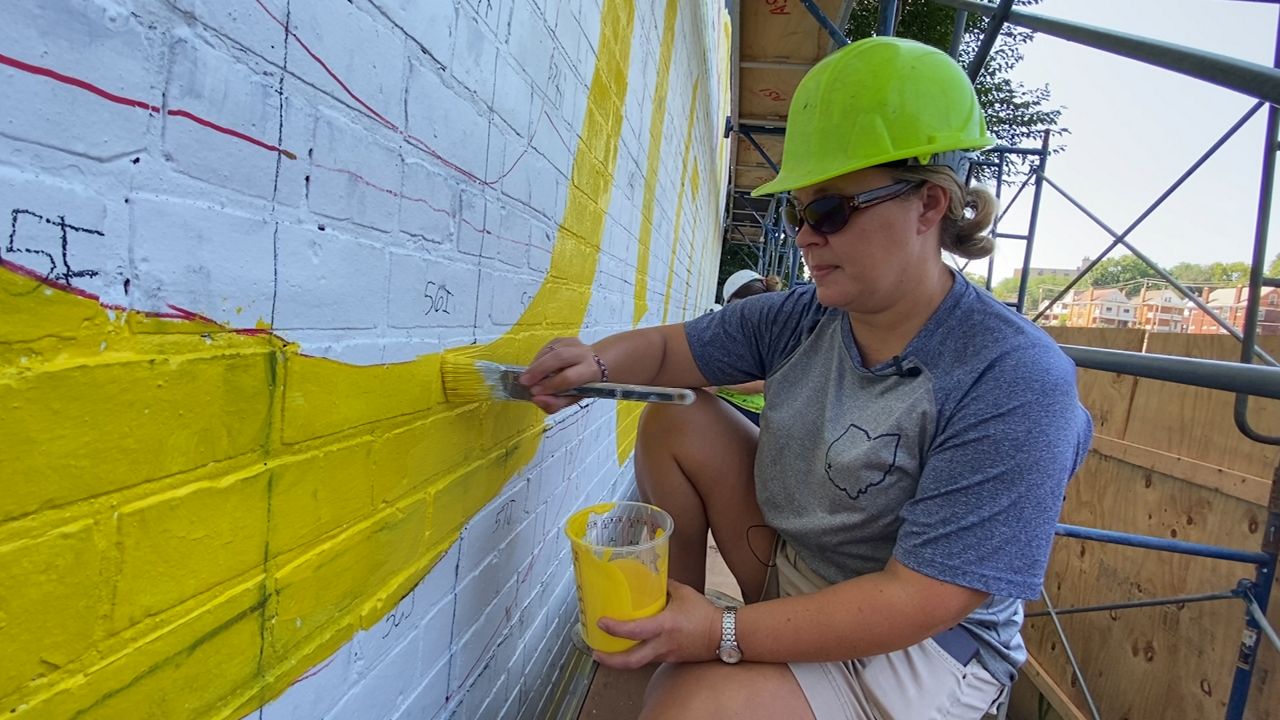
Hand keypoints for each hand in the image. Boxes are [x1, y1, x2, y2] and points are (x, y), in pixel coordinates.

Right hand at [520, 338, 605, 413]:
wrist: (593, 364)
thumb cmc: (582, 383)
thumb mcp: (572, 399)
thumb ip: (555, 403)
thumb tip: (536, 399)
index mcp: (590, 371)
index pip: (568, 377)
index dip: (549, 385)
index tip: (534, 392)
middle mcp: (583, 353)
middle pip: (559, 358)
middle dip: (539, 370)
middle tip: (524, 381)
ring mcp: (572, 343)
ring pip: (551, 350)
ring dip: (536, 364)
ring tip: (527, 376)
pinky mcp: (563, 339)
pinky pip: (546, 347)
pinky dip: (537, 358)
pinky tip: (535, 367)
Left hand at [591, 580, 721, 669]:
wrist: (725, 635)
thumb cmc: (705, 613)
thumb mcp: (683, 593)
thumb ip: (665, 585)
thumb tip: (652, 578)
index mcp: (664, 626)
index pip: (634, 630)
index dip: (615, 628)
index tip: (601, 622)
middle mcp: (663, 644)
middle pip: (631, 661)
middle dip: (610, 660)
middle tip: (596, 652)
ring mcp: (666, 655)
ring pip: (639, 663)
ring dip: (622, 660)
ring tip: (608, 651)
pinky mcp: (671, 659)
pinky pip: (650, 659)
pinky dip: (638, 655)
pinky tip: (633, 648)